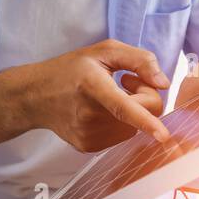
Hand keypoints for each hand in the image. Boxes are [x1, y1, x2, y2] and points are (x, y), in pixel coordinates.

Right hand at [18, 39, 170, 152]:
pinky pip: (121, 135)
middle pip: (141, 114)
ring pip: (134, 126)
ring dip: (131, 111)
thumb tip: (163, 83)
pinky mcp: (89, 146)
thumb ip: (138, 60)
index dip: (146, 121)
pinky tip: (100, 111)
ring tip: (107, 97)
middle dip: (144, 97)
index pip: (123, 107)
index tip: (163, 135)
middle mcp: (90, 115)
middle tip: (126, 82)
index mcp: (93, 87)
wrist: (35, 96)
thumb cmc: (71, 69)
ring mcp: (88, 135)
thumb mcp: (103, 51)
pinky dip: (119, 122)